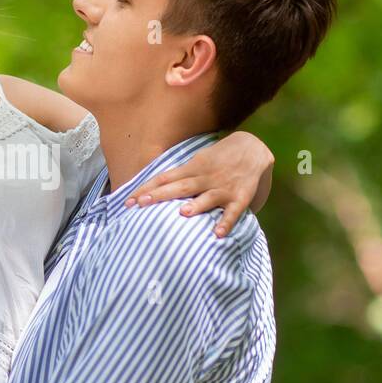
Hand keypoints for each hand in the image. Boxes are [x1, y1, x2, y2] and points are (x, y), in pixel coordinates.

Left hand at [124, 131, 274, 236]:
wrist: (253, 148)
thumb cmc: (218, 159)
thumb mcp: (196, 162)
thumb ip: (178, 176)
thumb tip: (152, 190)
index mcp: (192, 168)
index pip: (164, 178)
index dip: (146, 188)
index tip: (128, 201)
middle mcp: (205, 177)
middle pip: (180, 186)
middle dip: (161, 195)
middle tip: (142, 204)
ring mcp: (223, 187)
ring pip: (207, 197)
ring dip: (196, 205)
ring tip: (182, 213)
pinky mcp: (240, 197)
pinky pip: (233, 211)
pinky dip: (226, 222)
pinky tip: (217, 234)